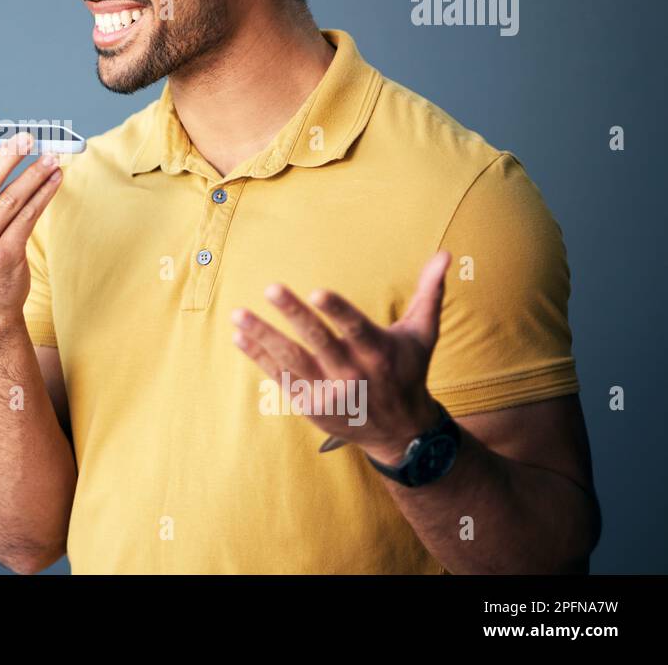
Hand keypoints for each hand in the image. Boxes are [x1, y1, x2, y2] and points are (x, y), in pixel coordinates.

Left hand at [230, 250, 451, 464]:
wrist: (401, 432)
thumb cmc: (410, 372)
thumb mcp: (424, 335)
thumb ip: (430, 293)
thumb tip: (446, 252)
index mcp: (379, 353)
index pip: (355, 328)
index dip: (337, 310)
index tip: (316, 290)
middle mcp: (353, 374)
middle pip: (319, 342)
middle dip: (294, 314)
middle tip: (271, 287)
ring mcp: (329, 393)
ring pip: (291, 361)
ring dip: (263, 336)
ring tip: (239, 314)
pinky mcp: (311, 406)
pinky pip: (280, 378)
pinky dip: (259, 357)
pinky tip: (240, 336)